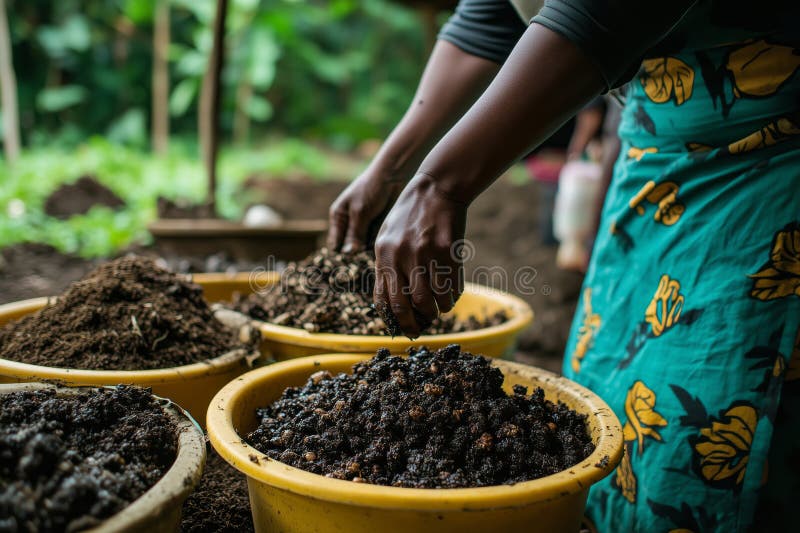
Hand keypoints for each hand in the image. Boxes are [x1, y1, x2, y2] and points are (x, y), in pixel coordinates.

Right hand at [327, 167, 403, 251]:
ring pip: (363, 247)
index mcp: (339, 218)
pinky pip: (374, 242)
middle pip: (349, 248)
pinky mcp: (376, 228)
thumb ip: (355, 233)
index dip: (343, 253)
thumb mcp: (360, 211)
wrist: (392, 177)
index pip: (335, 244)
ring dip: (369, 247)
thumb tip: (348, 253)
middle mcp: (349, 225)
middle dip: (357, 252)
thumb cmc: (371, 189)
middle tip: (367, 251)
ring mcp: (363, 227)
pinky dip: (378, 242)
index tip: (354, 256)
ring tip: (377, 242)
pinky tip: (383, 238)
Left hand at [373, 173, 466, 337]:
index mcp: (383, 254)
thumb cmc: (410, 214)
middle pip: (405, 305)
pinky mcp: (446, 252)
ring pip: (430, 300)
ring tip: (438, 310)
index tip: (401, 327)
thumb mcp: (387, 235)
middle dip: (413, 323)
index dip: (392, 318)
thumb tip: (391, 298)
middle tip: (420, 328)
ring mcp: (424, 255)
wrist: (436, 189)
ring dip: (435, 311)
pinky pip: (450, 286)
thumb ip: (386, 264)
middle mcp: (401, 257)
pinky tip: (450, 297)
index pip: (383, 298)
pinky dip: (451, 298)